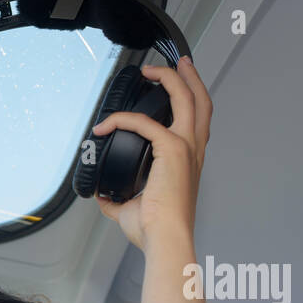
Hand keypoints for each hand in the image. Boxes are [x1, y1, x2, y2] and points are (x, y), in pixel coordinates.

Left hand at [92, 57, 212, 252]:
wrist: (166, 239)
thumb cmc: (157, 230)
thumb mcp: (131, 211)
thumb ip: (117, 200)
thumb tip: (102, 197)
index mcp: (189, 163)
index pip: (196, 123)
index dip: (190, 101)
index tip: (177, 89)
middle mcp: (193, 151)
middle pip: (201, 101)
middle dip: (188, 77)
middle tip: (177, 63)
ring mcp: (186, 148)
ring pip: (185, 99)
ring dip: (169, 79)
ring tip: (151, 70)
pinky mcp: (172, 149)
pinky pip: (144, 123)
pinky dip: (122, 120)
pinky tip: (105, 125)